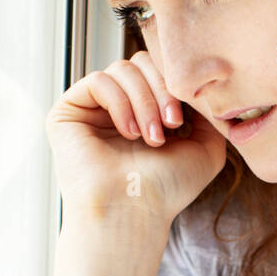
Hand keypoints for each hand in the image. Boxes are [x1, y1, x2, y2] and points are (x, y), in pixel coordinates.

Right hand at [46, 49, 226, 226]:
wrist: (133, 212)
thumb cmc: (166, 190)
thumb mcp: (205, 149)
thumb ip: (208, 116)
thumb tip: (203, 88)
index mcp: (143, 113)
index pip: (158, 71)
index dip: (174, 84)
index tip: (185, 119)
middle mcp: (115, 108)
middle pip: (141, 63)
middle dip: (162, 89)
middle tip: (172, 124)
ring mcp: (91, 109)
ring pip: (122, 69)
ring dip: (144, 101)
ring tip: (152, 138)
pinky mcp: (68, 112)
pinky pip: (99, 80)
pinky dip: (120, 103)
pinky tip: (129, 133)